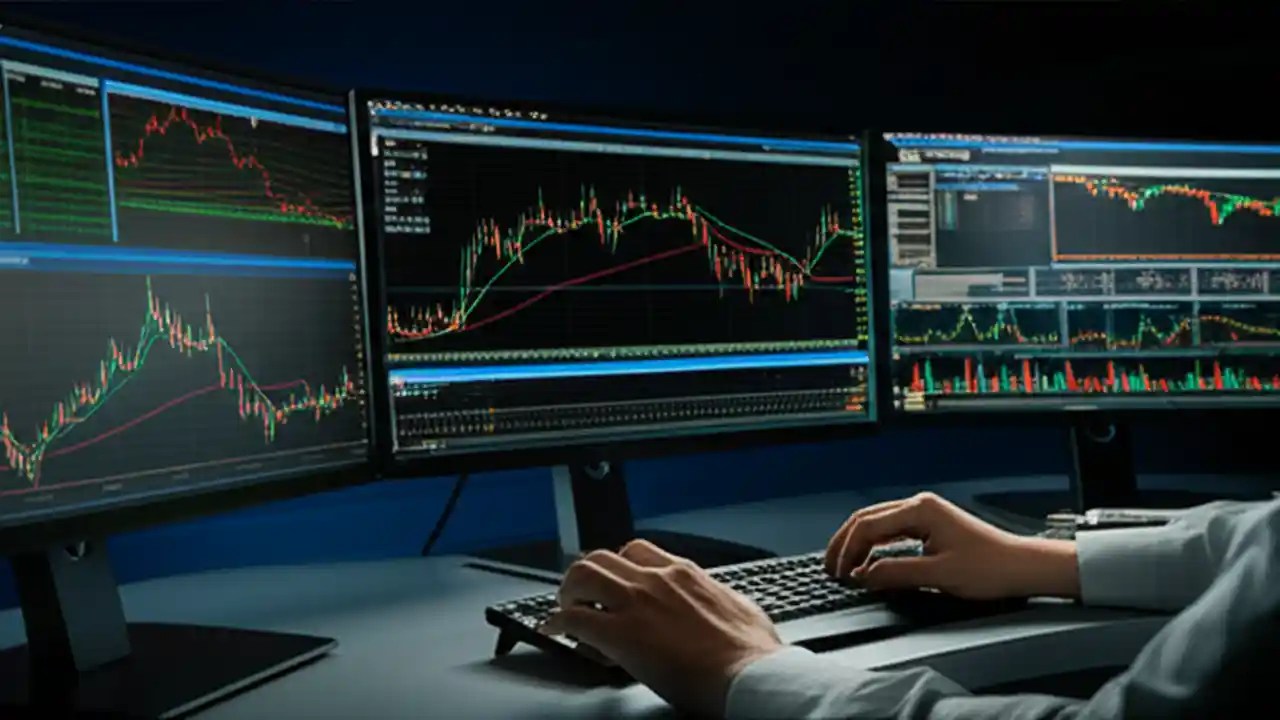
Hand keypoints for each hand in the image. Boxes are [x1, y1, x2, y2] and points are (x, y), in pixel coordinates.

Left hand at [539, 540, 781, 716]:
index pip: (638, 551)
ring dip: (569, 592)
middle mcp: (657, 579)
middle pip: (603, 556)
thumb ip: (718, 600)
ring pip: (583, 575)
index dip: (619, 567)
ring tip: (566, 610)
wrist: (751, 676)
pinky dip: (558, 623)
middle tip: (581, 597)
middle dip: (586, 576)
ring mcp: (637, 603)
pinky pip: (574, 618)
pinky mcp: (621, 635)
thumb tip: (720, 603)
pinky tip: (554, 632)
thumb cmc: (753, 653)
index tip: (614, 583)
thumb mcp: (740, 609)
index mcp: (685, 574)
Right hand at [824, 492, 1079, 599]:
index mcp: (920, 510)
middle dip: (845, 544)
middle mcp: (920, 505)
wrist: (1022, 566)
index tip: (839, 574)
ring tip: (844, 566)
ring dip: (858, 544)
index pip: (868, 526)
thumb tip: (863, 576)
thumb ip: (896, 573)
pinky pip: (892, 530)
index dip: (848, 551)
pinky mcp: (930, 525)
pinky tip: (869, 562)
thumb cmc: (989, 567)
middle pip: (867, 519)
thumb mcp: (938, 575)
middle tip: (830, 567)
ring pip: (877, 523)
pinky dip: (875, 545)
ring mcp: (925, 513)